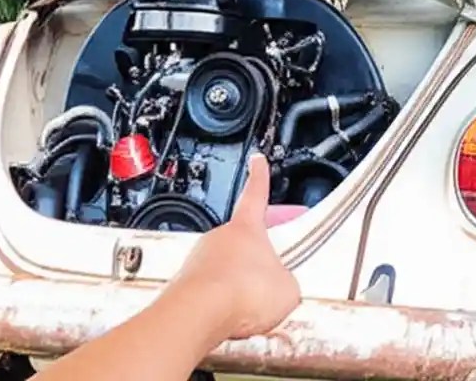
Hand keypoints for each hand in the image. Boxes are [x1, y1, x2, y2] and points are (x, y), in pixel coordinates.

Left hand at [169, 153, 301, 340]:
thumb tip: (285, 289)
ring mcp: (201, 260)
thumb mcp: (287, 288)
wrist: (201, 314)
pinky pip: (213, 288)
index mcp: (247, 226)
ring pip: (227, 265)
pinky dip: (225, 299)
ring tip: (256, 301)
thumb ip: (287, 281)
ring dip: (241, 278)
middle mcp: (220, 237)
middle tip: (276, 264)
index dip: (260, 176)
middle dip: (259, 250)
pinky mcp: (188, 285)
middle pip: (244, 237)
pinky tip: (236, 315)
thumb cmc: (239, 292)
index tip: (257, 162)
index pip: (256, 193)